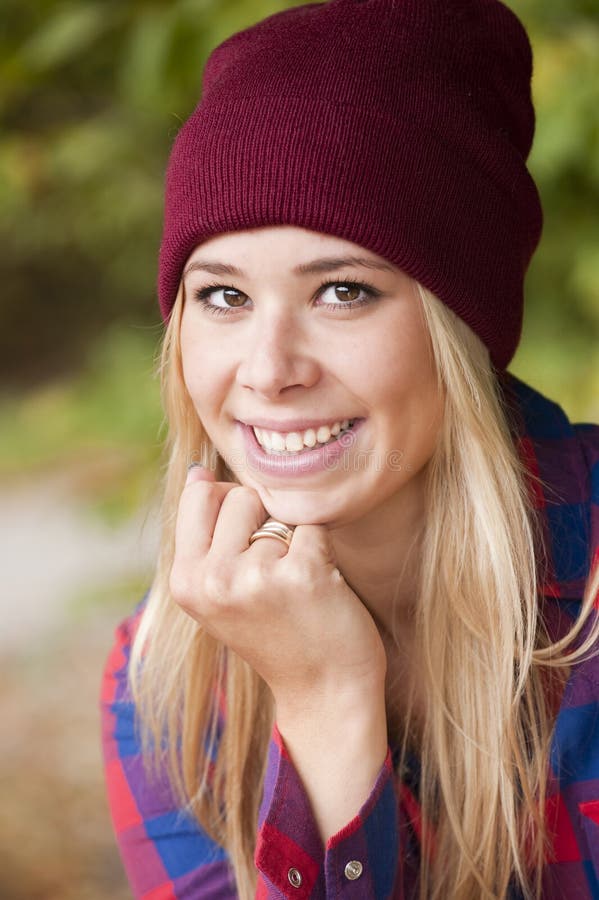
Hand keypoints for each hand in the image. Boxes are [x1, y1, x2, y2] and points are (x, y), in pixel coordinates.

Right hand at [169, 465, 386, 709]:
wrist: (324, 690)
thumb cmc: (274, 633)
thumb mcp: (217, 592)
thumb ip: (204, 536)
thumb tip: (198, 472)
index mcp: (185, 581)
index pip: (199, 494)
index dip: (229, 505)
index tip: (246, 542)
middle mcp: (213, 579)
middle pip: (239, 495)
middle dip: (263, 520)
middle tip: (273, 572)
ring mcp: (257, 575)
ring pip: (278, 509)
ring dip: (293, 538)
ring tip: (294, 583)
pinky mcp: (303, 572)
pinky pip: (314, 524)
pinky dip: (322, 548)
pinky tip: (320, 587)